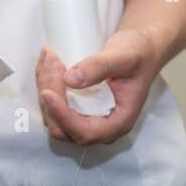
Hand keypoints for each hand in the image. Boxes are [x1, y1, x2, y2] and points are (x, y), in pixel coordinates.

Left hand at [37, 28, 160, 144]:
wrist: (140, 52)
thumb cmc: (139, 56)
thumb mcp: (125, 57)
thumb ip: (99, 67)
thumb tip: (69, 79)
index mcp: (118, 123)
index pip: (85, 133)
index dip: (62, 116)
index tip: (48, 92)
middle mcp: (101, 127)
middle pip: (63, 127)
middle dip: (51, 96)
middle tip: (52, 60)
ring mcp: (87, 120)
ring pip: (53, 117)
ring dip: (45, 87)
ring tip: (51, 55)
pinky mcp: (77, 109)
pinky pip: (53, 105)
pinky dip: (46, 84)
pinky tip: (48, 63)